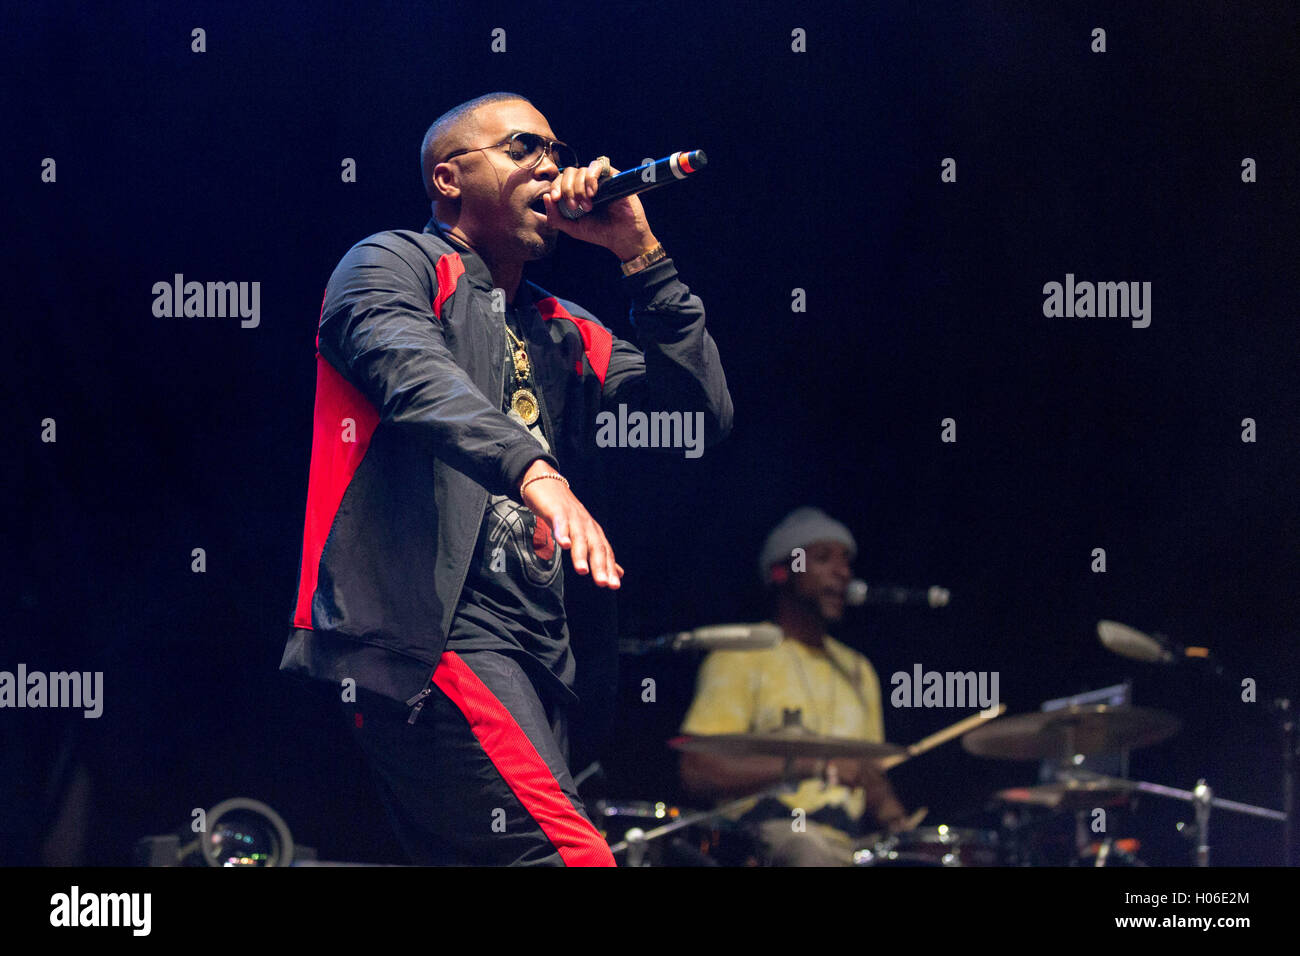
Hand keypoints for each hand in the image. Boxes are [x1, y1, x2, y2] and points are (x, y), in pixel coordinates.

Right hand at [518, 460, 623, 587]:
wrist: (546, 482)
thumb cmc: (565, 512)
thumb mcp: (582, 533)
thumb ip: (599, 553)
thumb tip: (617, 573)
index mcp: (593, 532)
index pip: (604, 553)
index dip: (609, 569)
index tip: (613, 586)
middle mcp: (586, 525)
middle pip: (595, 547)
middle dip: (600, 566)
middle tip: (603, 584)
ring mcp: (572, 517)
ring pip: (579, 537)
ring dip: (581, 554)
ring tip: (582, 571)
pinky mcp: (557, 510)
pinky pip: (560, 523)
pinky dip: (563, 533)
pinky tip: (564, 544)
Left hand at [540, 159, 659, 260]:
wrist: (622, 237)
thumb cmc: (599, 233)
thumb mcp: (572, 228)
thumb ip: (556, 217)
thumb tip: (545, 197)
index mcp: (575, 193)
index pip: (559, 181)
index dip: (555, 187)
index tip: (556, 199)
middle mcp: (586, 184)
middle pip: (568, 172)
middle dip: (567, 189)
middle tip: (574, 206)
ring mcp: (599, 179)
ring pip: (581, 170)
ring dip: (579, 187)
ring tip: (587, 205)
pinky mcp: (611, 176)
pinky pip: (596, 166)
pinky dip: (591, 178)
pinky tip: (593, 193)